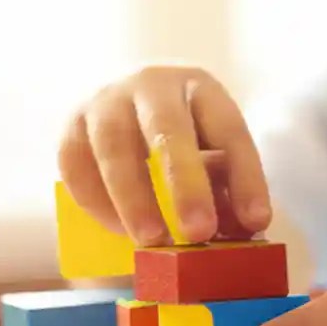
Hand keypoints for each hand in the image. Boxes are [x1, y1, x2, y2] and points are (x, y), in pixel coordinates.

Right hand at [58, 65, 272, 245]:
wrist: (120, 101)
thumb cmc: (177, 135)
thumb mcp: (210, 148)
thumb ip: (224, 185)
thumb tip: (243, 231)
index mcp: (198, 86)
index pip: (227, 128)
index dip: (245, 177)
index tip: (256, 223)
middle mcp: (150, 84)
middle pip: (167, 129)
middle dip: (184, 184)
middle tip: (198, 233)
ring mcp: (104, 101)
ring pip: (114, 146)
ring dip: (134, 199)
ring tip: (152, 241)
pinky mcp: (70, 125)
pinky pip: (76, 165)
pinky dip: (96, 201)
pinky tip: (118, 229)